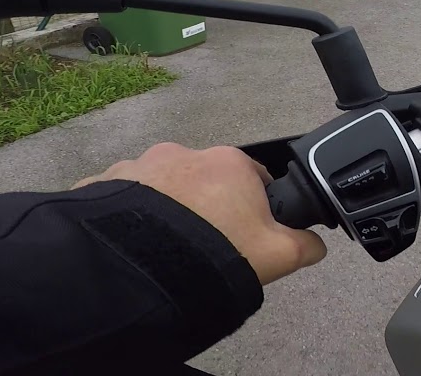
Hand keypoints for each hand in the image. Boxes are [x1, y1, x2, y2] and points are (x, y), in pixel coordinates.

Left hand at [74, 143, 326, 284]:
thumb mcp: (277, 255)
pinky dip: (128, 217)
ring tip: (163, 249)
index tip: (246, 235)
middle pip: (205, 181)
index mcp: (231, 163)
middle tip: (204, 246)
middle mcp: (185, 153)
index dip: (254, 209)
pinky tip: (132, 245)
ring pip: (160, 188)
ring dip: (165, 210)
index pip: (254, 179)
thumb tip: (317, 244)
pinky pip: (120, 199)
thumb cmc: (216, 251)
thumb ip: (305, 245)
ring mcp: (140, 165)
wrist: (141, 268)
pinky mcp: (103, 184)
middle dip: (206, 206)